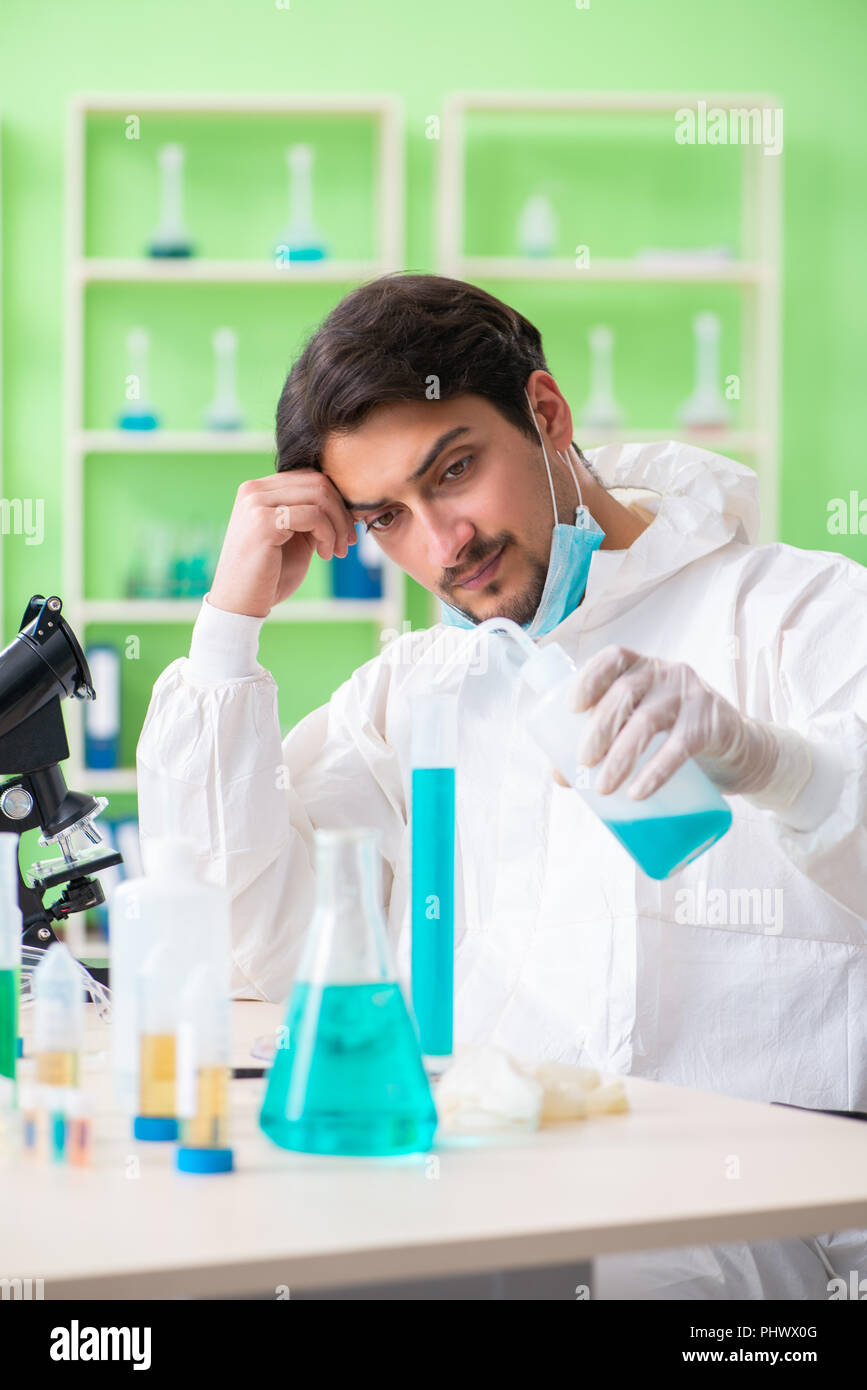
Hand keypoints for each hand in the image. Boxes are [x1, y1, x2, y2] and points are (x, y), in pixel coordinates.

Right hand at [208, 470, 357, 617]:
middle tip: (348, 543)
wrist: (240, 605)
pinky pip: (314, 515)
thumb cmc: (268, 576)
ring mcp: (256, 503)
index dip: (337, 502)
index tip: (347, 530)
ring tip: (337, 551)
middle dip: (342, 513)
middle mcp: (254, 490)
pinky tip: (324, 555)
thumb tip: (344, 503)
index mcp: (260, 490)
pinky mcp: (263, 521)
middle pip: (318, 482)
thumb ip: (312, 516)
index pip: (310, 478)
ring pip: (319, 496)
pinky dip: (328, 535)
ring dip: (338, 526)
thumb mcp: (295, 538)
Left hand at [556, 644, 786, 800]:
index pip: (614, 658)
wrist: (740, 751)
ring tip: (603, 787)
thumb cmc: (676, 737)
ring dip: (621, 755)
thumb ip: (603, 746)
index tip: (571, 707)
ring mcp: (691, 696)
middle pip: (625, 692)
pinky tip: (638, 792)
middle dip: (599, 726)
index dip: (590, 677)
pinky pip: (680, 747)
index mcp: (642, 669)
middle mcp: (666, 674)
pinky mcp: (711, 724)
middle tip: (582, 761)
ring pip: (648, 720)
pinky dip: (656, 771)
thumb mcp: (640, 731)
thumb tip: (559, 775)